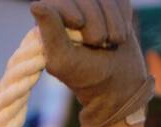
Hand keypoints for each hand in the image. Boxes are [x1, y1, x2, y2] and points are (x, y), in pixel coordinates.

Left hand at [31, 0, 154, 126]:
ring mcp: (92, 9)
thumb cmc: (87, 77)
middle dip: (96, 19)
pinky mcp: (112, 8)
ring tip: (111, 42)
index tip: (79, 24)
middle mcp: (70, 13)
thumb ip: (50, 33)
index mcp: (50, 25)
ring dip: (113, 21)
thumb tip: (36, 5)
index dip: (70, 8)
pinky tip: (118, 35)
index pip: (58, 0)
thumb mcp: (64, 60)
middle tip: (98, 42)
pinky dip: (124, 17)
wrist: (119, 85)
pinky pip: (120, 0)